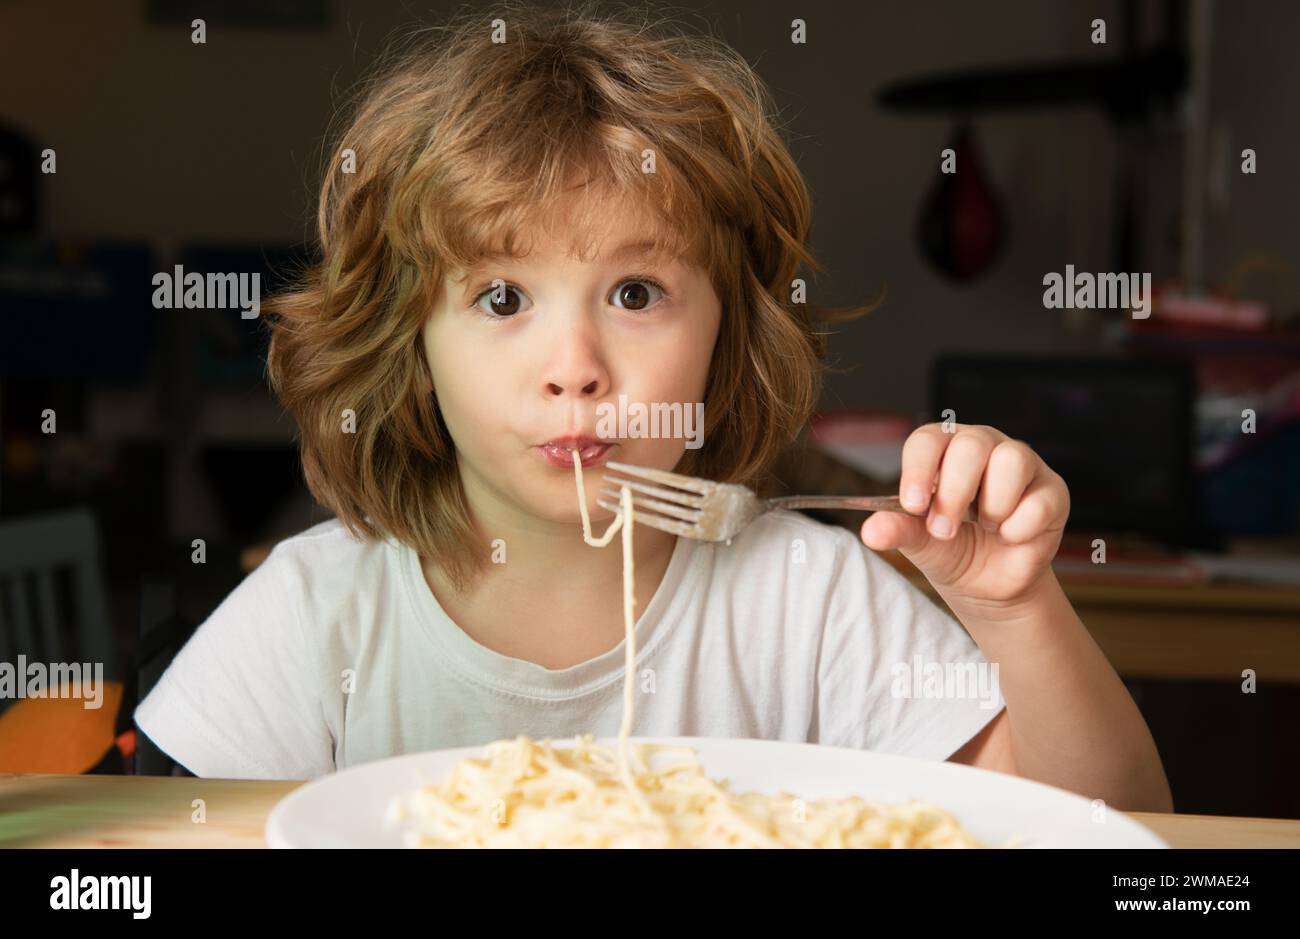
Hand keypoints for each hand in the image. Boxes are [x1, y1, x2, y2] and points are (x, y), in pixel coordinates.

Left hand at [860, 423, 1069, 608]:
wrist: (989, 585)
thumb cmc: (951, 548)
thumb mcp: (919, 542)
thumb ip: (898, 531)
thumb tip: (871, 531)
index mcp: (943, 450)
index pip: (928, 439)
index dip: (918, 469)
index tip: (912, 505)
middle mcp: (983, 446)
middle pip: (971, 445)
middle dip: (954, 493)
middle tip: (944, 530)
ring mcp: (1022, 464)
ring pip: (1012, 459)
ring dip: (992, 505)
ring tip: (984, 528)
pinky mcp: (1052, 490)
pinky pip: (1039, 500)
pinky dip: (1019, 528)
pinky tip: (1010, 538)